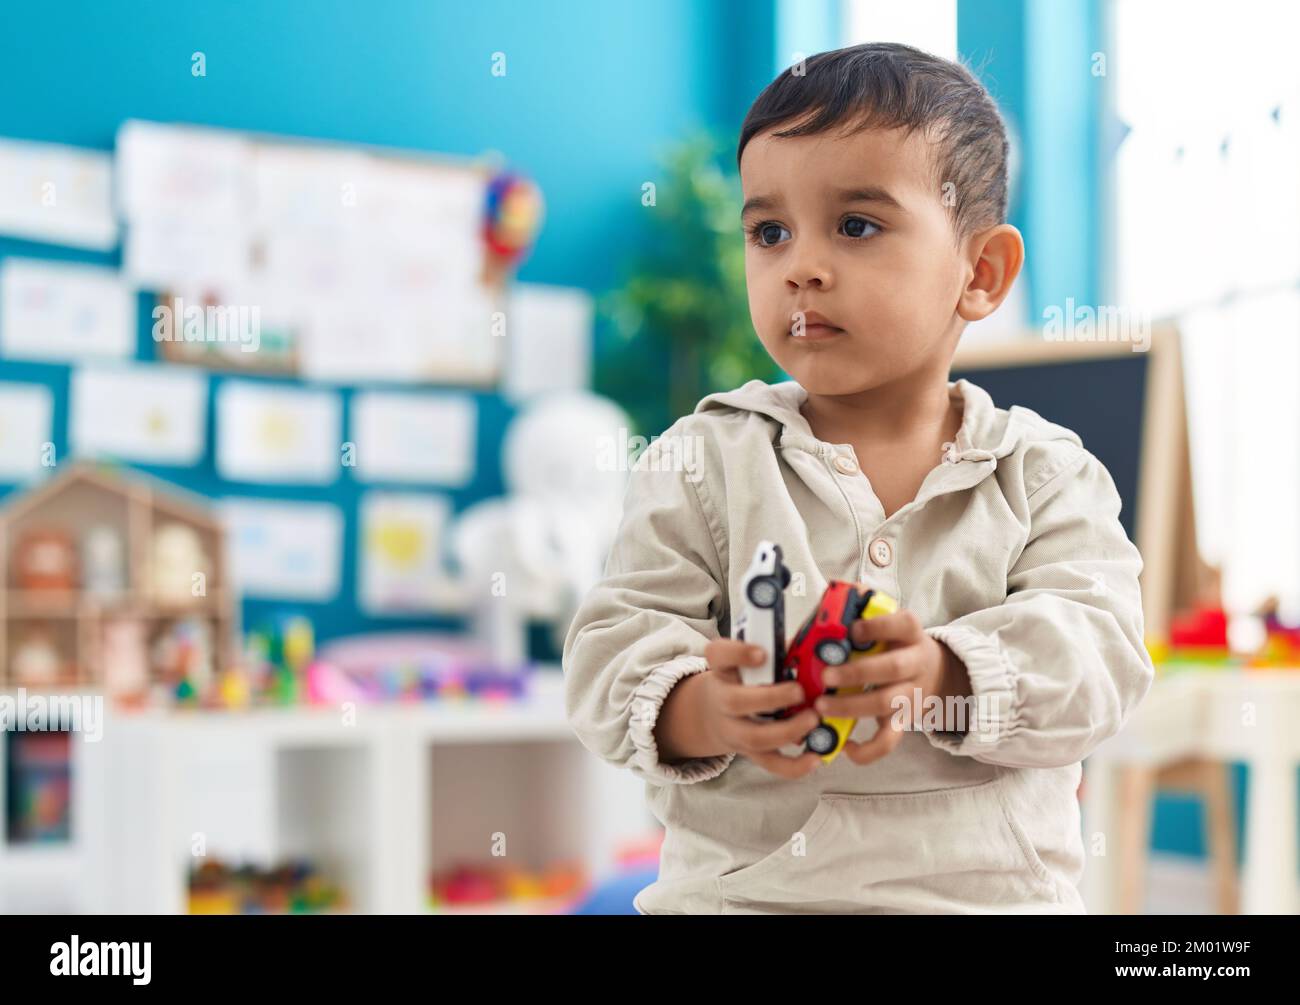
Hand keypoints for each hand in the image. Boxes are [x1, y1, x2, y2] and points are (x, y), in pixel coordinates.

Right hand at [697, 638, 824, 778]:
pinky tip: (816, 758)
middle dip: (770, 698)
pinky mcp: (749, 752)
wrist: (713, 714)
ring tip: (814, 719)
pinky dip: (794, 766)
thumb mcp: (748, 662)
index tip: (762, 653)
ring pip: (754, 737)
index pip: (718, 655)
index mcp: (723, 669)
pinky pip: (769, 764)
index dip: (738, 654)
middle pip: (734, 702)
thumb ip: (778, 652)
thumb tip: (816, 646)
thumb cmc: (743, 680)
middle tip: (800, 692)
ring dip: (787, 731)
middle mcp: (722, 700)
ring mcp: (734, 730)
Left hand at [813, 610, 969, 765]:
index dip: (877, 627)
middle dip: (857, 672)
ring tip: (821, 706)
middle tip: (826, 676)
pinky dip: (869, 749)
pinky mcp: (904, 720)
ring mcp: (911, 693)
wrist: (935, 670)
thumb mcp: (888, 620)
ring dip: (852, 707)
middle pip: (892, 668)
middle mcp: (914, 662)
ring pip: (887, 703)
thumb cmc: (895, 642)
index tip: (852, 629)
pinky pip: (890, 740)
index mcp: (909, 632)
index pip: (901, 624)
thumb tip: (837, 591)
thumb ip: (863, 607)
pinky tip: (846, 746)